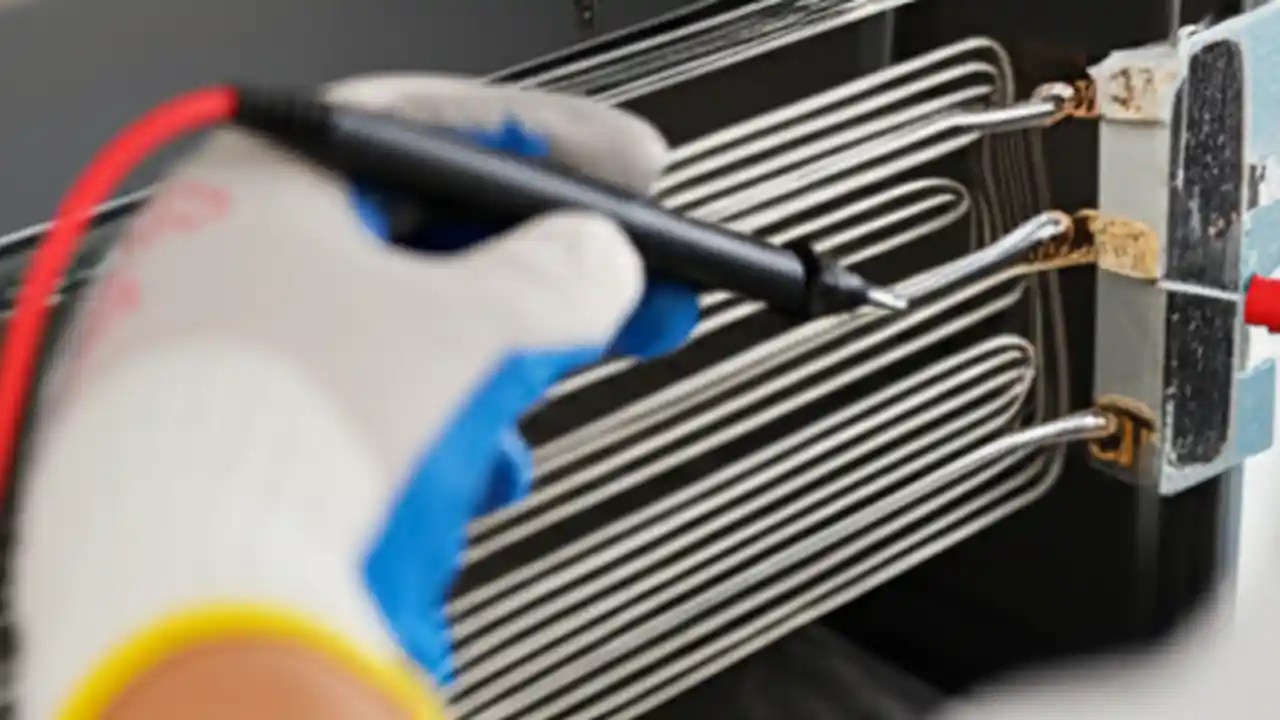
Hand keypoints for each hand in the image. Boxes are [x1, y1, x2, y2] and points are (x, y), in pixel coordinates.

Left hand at [15, 75, 696, 717]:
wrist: (196, 612)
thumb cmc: (296, 446)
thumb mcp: (473, 329)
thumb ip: (560, 275)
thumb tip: (600, 262)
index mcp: (260, 194)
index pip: (427, 133)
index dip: (547, 149)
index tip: (621, 173)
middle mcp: (224, 268)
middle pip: (423, 241)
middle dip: (540, 272)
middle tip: (628, 282)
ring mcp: (226, 365)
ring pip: (401, 337)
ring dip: (498, 359)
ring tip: (560, 378)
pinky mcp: (245, 455)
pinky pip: (370, 415)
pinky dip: (441, 428)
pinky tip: (487, 470)